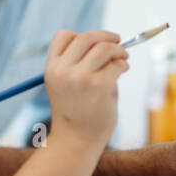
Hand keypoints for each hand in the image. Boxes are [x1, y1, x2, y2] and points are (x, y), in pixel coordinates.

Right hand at [44, 29, 128, 150]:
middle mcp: (63, 70)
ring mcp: (81, 78)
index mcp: (52, 68)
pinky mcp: (100, 86)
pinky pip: (117, 65)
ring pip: (105, 48)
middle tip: (118, 41)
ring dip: (118, 50)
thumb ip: (77, 63)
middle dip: (106, 37)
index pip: (63, 35)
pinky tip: (123, 70)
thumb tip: (106, 41)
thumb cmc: (75, 111)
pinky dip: (123, 64)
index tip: (95, 41)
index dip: (81, 35)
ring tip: (123, 57)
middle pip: (87, 37)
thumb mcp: (65, 84)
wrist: (76, 141)